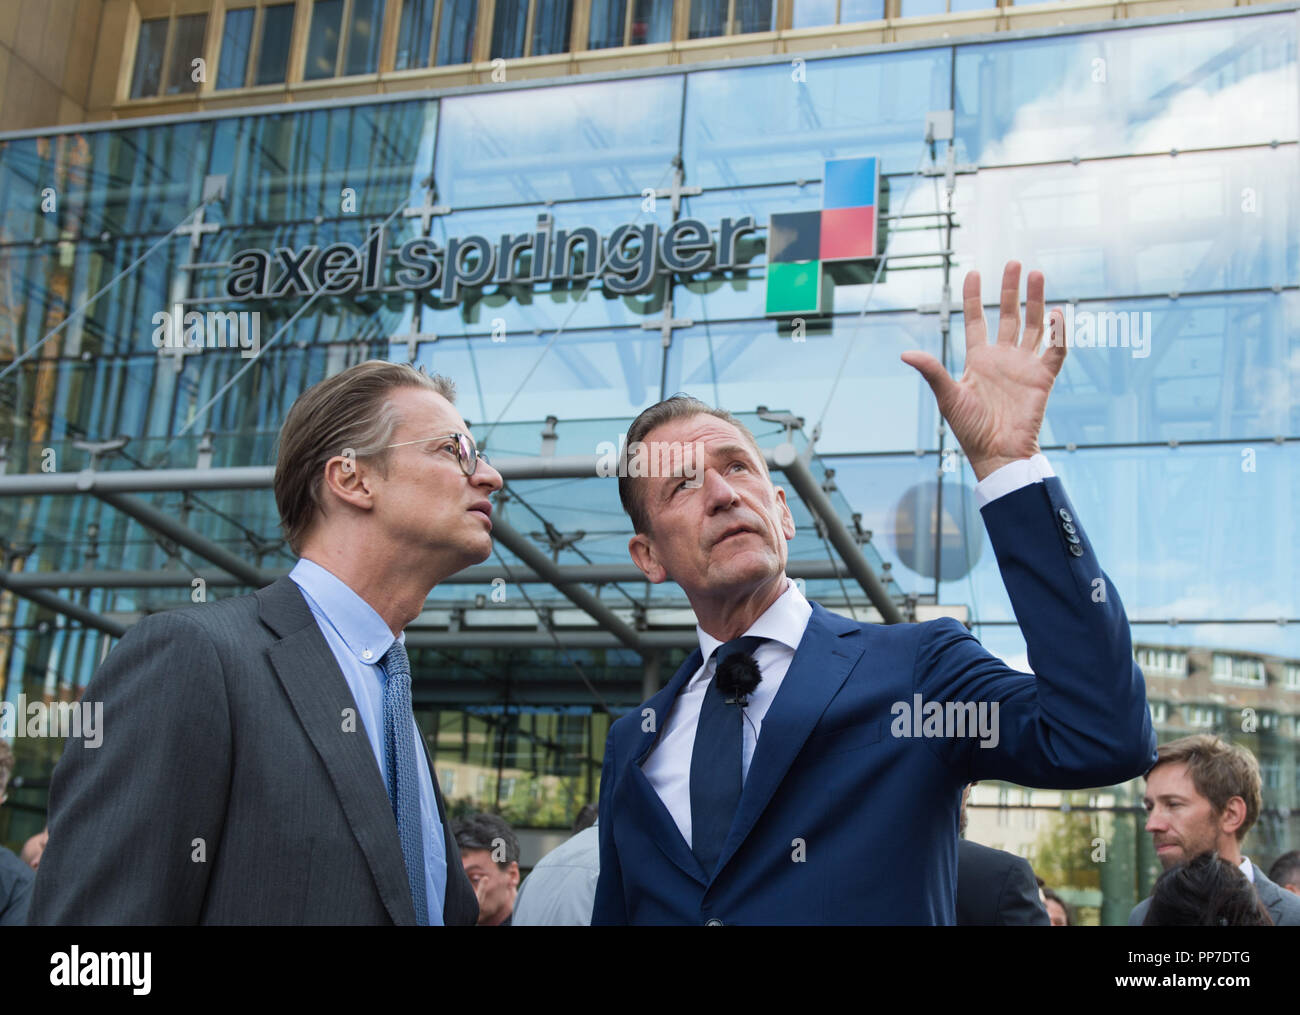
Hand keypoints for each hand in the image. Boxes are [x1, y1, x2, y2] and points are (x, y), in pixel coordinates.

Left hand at [900, 261, 1065, 481]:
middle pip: (1009, 315)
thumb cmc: (970, 429)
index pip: (976, 320)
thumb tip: (905, 353)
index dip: (975, 297)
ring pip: (1033, 325)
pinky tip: (1057, 312)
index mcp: (978, 359)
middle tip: (1013, 263)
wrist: (997, 453)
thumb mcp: (948, 396)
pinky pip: (1054, 350)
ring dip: (1036, 301)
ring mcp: (1024, 365)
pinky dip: (1058, 332)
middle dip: (1010, 290)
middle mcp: (1002, 358)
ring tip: (1037, 274)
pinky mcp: (1043, 378)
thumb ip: (932, 371)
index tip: (974, 272)